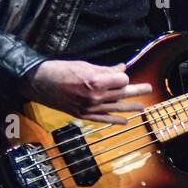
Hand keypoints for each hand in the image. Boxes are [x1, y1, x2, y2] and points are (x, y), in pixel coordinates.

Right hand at [18, 60, 151, 123]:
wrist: (38, 83)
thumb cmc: (60, 70)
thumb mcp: (85, 65)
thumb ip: (105, 70)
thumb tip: (122, 68)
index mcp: (96, 81)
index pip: (122, 81)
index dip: (123, 77)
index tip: (122, 75)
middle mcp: (94, 97)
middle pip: (122, 94)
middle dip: (137, 91)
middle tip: (149, 89)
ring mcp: (89, 108)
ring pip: (116, 108)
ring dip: (131, 107)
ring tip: (142, 107)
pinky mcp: (82, 114)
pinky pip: (102, 119)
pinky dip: (114, 121)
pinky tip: (124, 122)